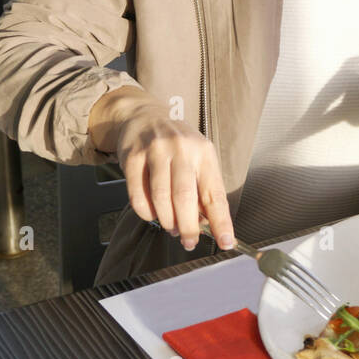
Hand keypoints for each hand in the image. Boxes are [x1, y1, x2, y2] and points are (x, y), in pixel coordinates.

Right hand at [94, 91, 234, 251]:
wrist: (144, 116)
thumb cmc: (176, 144)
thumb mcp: (198, 157)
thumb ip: (203, 188)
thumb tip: (208, 225)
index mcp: (204, 152)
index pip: (214, 193)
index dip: (221, 221)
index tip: (226, 242)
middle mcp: (181, 149)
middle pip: (185, 197)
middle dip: (189, 227)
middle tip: (189, 242)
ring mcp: (155, 151)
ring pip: (161, 198)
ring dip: (167, 221)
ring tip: (171, 228)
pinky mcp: (132, 157)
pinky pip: (138, 195)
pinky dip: (146, 213)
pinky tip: (153, 215)